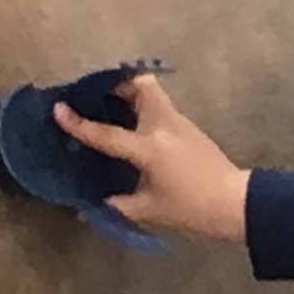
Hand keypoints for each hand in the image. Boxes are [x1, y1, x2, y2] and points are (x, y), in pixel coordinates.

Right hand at [56, 74, 250, 243]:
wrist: (234, 203)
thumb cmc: (192, 208)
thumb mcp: (149, 209)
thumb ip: (117, 205)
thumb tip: (88, 208)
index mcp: (150, 148)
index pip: (107, 133)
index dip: (79, 124)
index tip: (58, 109)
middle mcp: (164, 125)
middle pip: (140, 85)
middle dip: (115, 83)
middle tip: (94, 95)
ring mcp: (178, 122)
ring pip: (151, 92)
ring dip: (128, 93)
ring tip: (108, 105)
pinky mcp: (188, 127)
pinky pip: (158, 106)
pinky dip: (140, 107)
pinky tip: (130, 123)